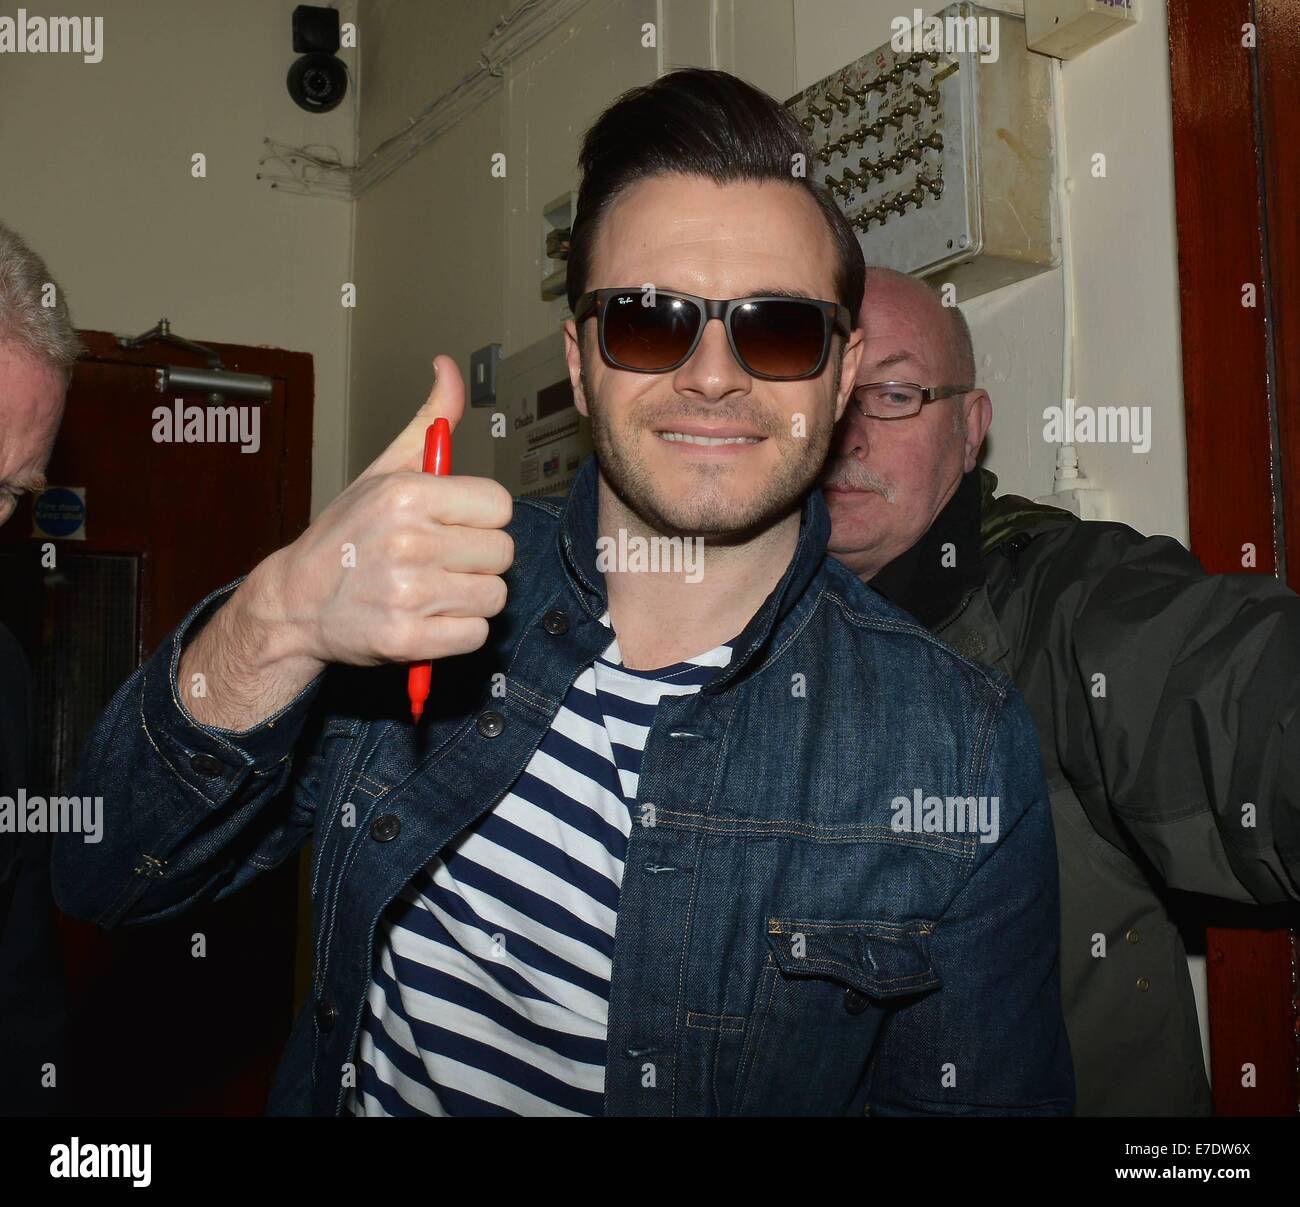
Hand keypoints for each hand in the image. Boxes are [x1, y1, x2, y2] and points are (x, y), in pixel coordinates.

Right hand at [179, 356, 512, 728]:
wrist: (294, 602)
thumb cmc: (345, 534)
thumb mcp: (383, 470)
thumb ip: (429, 423)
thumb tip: (447, 368)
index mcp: (407, 494)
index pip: (499, 506)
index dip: (480, 518)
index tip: (452, 525)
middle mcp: (409, 541)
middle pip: (502, 553)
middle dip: (476, 559)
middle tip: (438, 561)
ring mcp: (408, 593)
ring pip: (494, 596)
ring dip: (469, 598)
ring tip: (431, 590)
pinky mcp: (407, 640)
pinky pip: (476, 635)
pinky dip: (457, 633)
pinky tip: (427, 619)